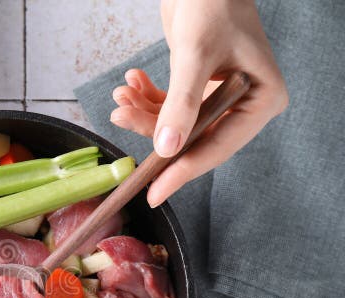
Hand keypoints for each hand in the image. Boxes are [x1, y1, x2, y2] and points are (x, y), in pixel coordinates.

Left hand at [109, 0, 287, 206]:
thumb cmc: (213, 2)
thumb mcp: (195, 55)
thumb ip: (182, 104)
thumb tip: (167, 149)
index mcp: (262, 100)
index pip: (218, 148)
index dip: (183, 172)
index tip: (153, 193)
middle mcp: (245, 103)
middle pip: (193, 138)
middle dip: (152, 131)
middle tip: (120, 119)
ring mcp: (221, 97)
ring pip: (176, 124)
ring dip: (143, 113)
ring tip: (120, 98)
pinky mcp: (199, 87)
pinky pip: (170, 107)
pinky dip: (147, 99)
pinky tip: (130, 83)